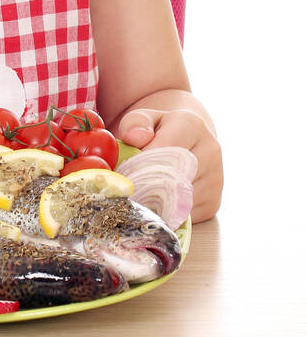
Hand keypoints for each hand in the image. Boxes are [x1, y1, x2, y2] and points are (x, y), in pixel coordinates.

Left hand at [116, 107, 222, 222]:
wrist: (189, 139)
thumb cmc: (160, 130)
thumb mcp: (144, 118)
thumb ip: (135, 123)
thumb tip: (135, 138)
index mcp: (192, 125)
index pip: (164, 150)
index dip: (139, 166)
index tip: (121, 178)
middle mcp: (210, 152)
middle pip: (172, 179)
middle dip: (144, 189)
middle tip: (124, 195)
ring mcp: (214, 180)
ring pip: (179, 203)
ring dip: (154, 206)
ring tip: (136, 199)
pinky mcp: (212, 203)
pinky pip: (184, 217)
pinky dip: (165, 217)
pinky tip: (151, 208)